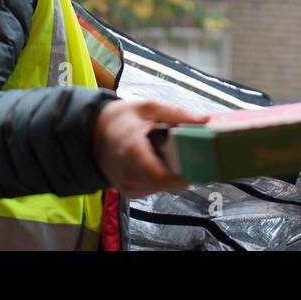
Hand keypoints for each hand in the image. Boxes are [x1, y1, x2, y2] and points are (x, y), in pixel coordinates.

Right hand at [93, 99, 209, 198]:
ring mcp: (127, 185)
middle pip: (164, 182)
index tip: (199, 164)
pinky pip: (154, 188)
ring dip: (172, 175)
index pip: (160, 174)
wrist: (96, 133)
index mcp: (131, 150)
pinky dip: (162, 178)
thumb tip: (204, 120)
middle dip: (181, 172)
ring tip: (173, 155)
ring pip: (161, 187)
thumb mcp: (149, 108)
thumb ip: (176, 114)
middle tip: (193, 157)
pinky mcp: (129, 192)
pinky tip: (159, 163)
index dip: (182, 175)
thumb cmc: (123, 118)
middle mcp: (127, 173)